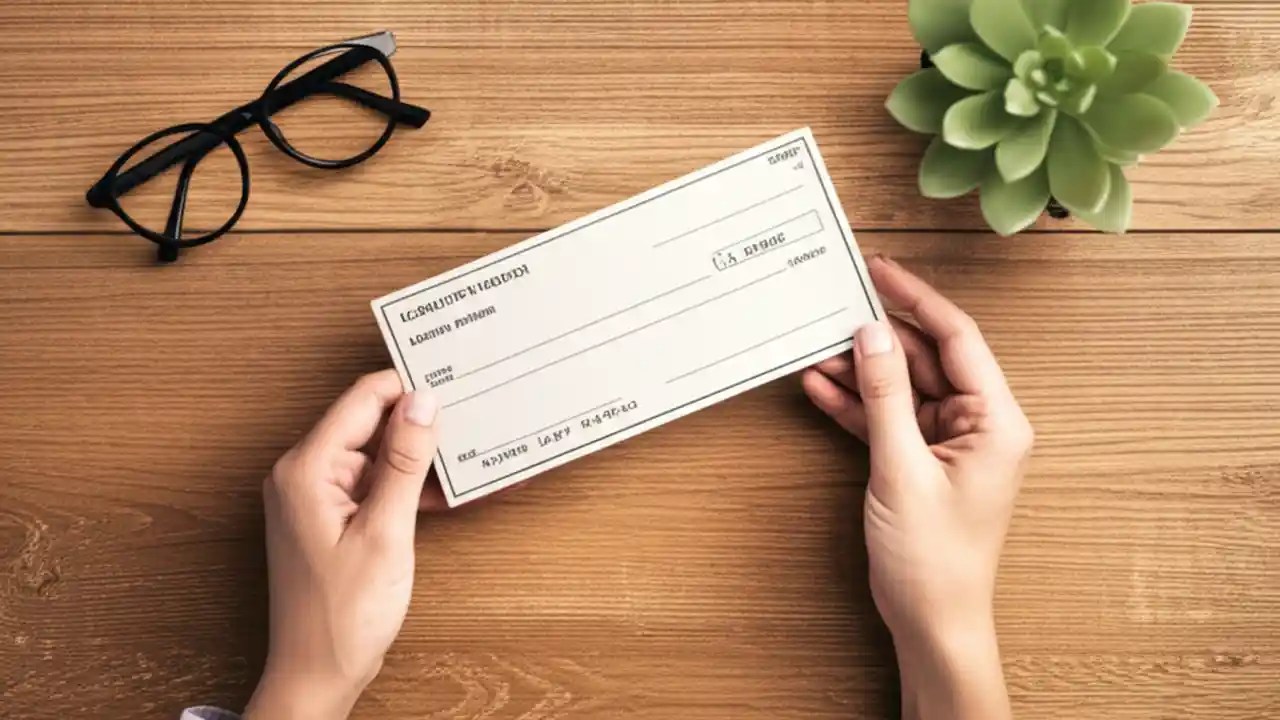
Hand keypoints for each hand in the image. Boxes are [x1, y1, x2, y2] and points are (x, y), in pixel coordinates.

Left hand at [243, 370, 441, 719]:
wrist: (317, 674)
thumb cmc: (341, 617)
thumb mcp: (385, 532)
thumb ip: (404, 462)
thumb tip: (422, 403)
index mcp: (306, 468)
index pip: (362, 399)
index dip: (409, 388)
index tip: (453, 382)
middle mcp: (304, 474)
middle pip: (371, 424)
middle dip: (420, 425)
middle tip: (471, 420)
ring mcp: (316, 496)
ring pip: (378, 456)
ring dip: (420, 461)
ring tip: (469, 460)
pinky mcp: (330, 517)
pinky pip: (374, 486)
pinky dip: (407, 490)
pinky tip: (448, 494)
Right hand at [802, 256, 1031, 718]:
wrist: (932, 620)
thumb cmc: (935, 560)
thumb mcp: (901, 468)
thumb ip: (885, 397)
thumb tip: (872, 335)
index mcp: (996, 420)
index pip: (957, 338)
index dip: (917, 299)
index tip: (881, 271)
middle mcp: (979, 424)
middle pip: (927, 358)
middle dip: (879, 336)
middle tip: (835, 306)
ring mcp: (949, 442)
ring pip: (902, 386)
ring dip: (860, 371)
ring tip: (816, 349)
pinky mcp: (920, 459)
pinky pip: (888, 417)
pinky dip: (856, 404)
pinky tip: (821, 387)